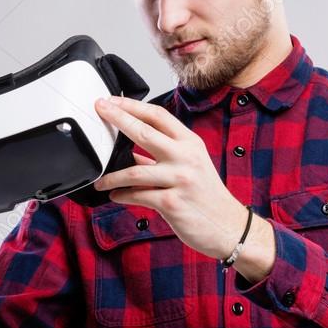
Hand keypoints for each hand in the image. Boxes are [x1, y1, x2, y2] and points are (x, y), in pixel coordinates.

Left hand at [92, 95, 251, 260]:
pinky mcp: (171, 202)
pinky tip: (115, 196)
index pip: (158, 115)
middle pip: (144, 131)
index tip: (113, 101)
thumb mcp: (191, 165)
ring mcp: (179, 179)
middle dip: (117, 118)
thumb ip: (163, 155)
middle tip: (99, 110)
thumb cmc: (207, 195)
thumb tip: (129, 150)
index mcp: (191, 143)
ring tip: (100, 181)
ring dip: (112, 176)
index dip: (133, 105)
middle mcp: (186, 157)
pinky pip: (138, 195)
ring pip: (134, 170)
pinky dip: (122, 195)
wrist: (228, 226)